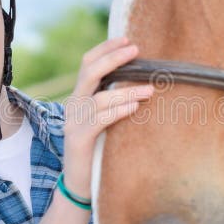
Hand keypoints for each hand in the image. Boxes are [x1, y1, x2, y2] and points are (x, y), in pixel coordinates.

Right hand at [62, 37, 152, 197]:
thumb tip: (144, 81)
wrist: (80, 185)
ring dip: (127, 90)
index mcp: (79, 97)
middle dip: (113, 58)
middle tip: (136, 50)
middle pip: (89, 71)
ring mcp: (73, 122)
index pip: (87, 63)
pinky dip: (118, 111)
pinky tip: (134, 107)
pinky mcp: (77, 139)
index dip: (105, 49)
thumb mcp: (105, 121)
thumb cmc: (99, 150)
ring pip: (100, 97)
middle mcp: (73, 105)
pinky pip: (99, 120)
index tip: (127, 39)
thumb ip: (114, 101)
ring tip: (150, 89)